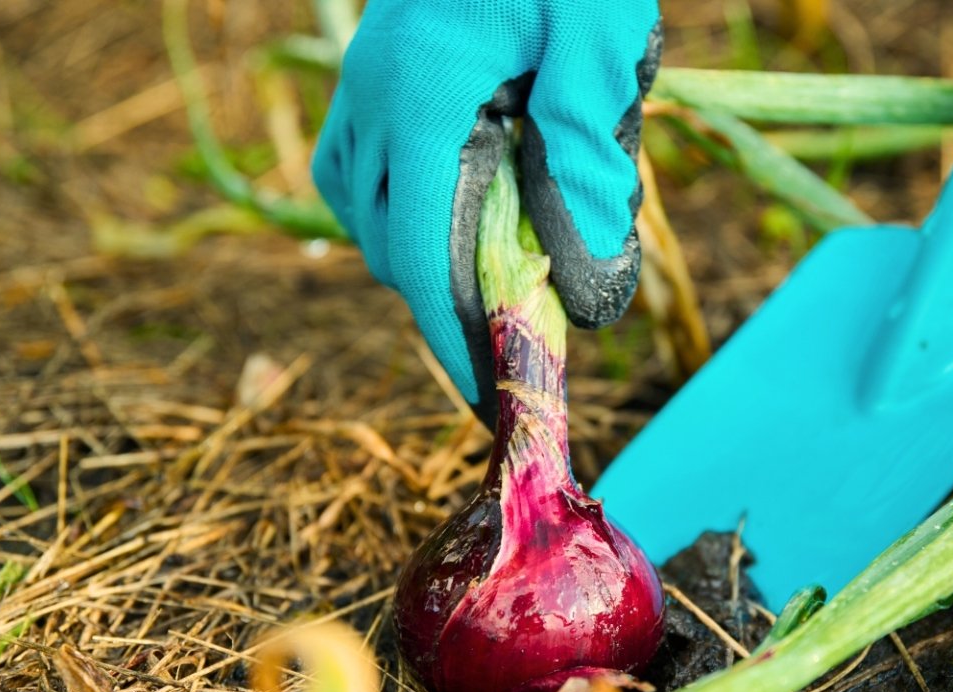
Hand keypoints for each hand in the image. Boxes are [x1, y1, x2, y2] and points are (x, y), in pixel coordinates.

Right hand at [312, 0, 661, 418]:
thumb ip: (587, 152)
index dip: (450, 333)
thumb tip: (586, 273)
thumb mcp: (596, 39)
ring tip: (484, 272)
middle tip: (509, 328)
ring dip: (412, 248)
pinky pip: (362, 152)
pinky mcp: (381, 55)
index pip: (419, 254)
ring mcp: (367, 69)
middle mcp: (373, 88)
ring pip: (356, 195)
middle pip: (381, 235)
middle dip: (437, 295)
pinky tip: (460, 195)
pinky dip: (400, 196)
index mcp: (421, 93)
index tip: (486, 391)